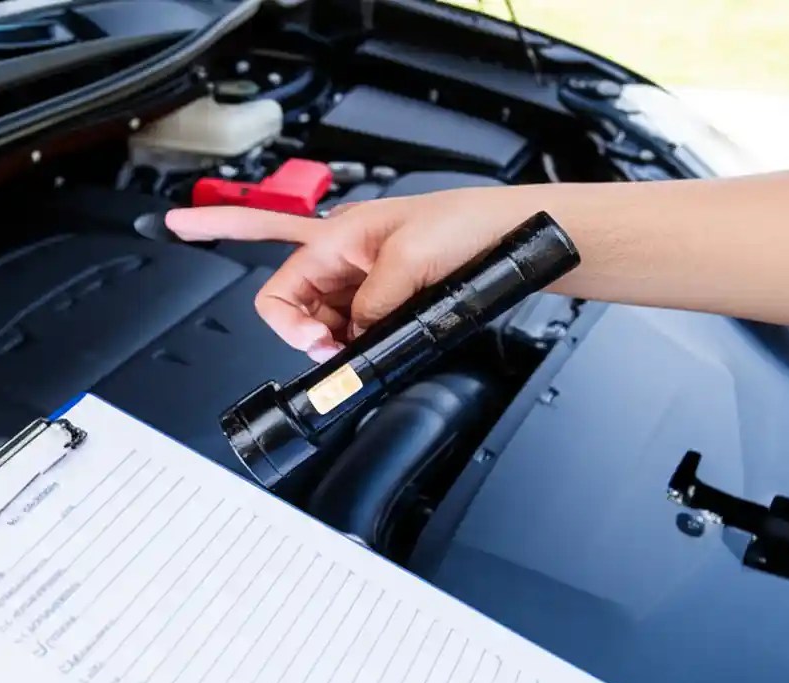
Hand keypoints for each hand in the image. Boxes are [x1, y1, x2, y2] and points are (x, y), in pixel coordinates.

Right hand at [164, 186, 542, 360]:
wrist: (510, 233)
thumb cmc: (465, 222)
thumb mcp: (410, 258)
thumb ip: (373, 303)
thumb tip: (356, 339)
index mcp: (336, 237)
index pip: (278, 287)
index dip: (286, 323)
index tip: (314, 343)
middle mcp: (345, 258)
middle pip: (300, 311)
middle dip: (312, 337)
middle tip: (339, 355)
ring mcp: (366, 280)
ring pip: (329, 324)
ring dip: (339, 343)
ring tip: (365, 349)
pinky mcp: (389, 296)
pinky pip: (360, 327)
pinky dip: (362, 342)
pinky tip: (377, 345)